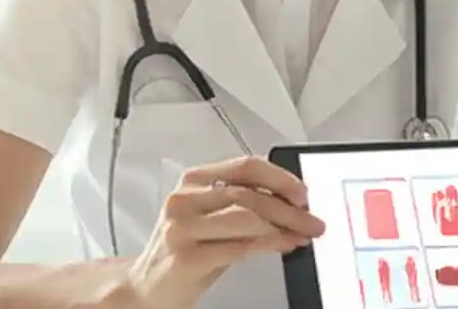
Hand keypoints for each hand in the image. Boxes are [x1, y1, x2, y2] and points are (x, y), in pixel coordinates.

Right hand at [123, 156, 325, 308]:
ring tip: (300, 235)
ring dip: (282, 227)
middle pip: (250, 194)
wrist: (145, 289)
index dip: (280, 178)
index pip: (245, 167)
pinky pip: (238, 246)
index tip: (303, 193)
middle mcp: (185, 199)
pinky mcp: (186, 256)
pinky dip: (268, 245)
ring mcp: (183, 227)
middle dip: (290, 209)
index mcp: (192, 181)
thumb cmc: (184, 253)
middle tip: (312, 220)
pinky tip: (282, 246)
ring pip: (246, 217)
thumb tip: (292, 207)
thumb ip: (243, 207)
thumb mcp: (211, 221)